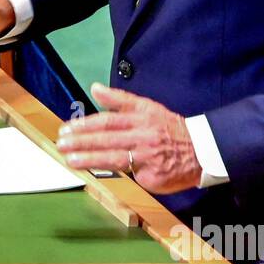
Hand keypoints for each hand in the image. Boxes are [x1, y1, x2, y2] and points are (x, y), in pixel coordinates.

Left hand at [55, 82, 200, 193]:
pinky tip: (95, 173)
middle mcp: (143, 136)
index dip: (85, 125)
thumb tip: (95, 87)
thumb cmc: (169, 129)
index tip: (67, 130)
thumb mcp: (147, 107)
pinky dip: (116, 174)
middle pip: (107, 139)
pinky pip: (132, 176)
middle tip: (62, 144)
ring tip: (70, 160)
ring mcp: (148, 157)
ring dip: (89, 159)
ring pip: (114, 158)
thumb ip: (119, 100)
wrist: (202, 149)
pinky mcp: (154, 177)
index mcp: (140, 118)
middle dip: (81, 142)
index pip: (107, 121)